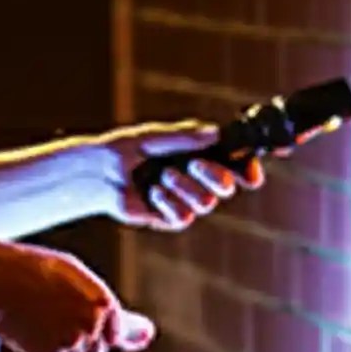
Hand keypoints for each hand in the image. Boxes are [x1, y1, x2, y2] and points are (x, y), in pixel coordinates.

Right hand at [0, 242, 154, 351]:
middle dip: (80, 337)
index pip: (117, 333)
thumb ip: (115, 313)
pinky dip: (46, 349)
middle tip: (53, 309)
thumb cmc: (39, 273)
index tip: (72, 312)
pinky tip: (32, 328)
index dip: (95, 324)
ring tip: (41, 316)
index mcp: (105, 303)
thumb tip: (149, 336)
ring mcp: (72, 343)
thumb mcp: (81, 282)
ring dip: (63, 344)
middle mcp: (94, 327)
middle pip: (98, 351)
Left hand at [94, 120, 262, 231]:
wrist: (99, 173)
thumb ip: (186, 137)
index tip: (251, 172)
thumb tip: (217, 134)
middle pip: (228, 187)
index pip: (235, 164)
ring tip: (162, 176)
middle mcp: (197, 179)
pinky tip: (152, 192)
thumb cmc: (126, 149)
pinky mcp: (170, 217)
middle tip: (194, 164)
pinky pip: (184, 216)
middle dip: (215, 175)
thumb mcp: (157, 137)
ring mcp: (185, 200)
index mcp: (200, 155)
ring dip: (184, 187)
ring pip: (207, 203)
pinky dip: (169, 202)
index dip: (249, 169)